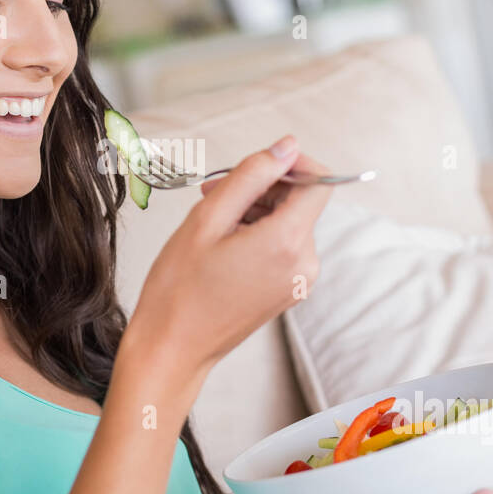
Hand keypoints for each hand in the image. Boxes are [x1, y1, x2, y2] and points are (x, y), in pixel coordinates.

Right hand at [119, 135, 332, 386]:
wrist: (172, 348)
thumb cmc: (180, 286)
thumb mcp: (209, 217)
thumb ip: (252, 174)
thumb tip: (287, 145)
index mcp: (288, 242)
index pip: (320, 182)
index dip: (292, 163)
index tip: (254, 165)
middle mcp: (305, 263)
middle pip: (300, 201)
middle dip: (261, 187)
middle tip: (212, 192)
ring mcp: (300, 280)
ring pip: (289, 222)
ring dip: (255, 210)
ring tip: (211, 220)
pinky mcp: (289, 291)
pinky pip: (284, 246)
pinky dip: (258, 234)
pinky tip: (222, 242)